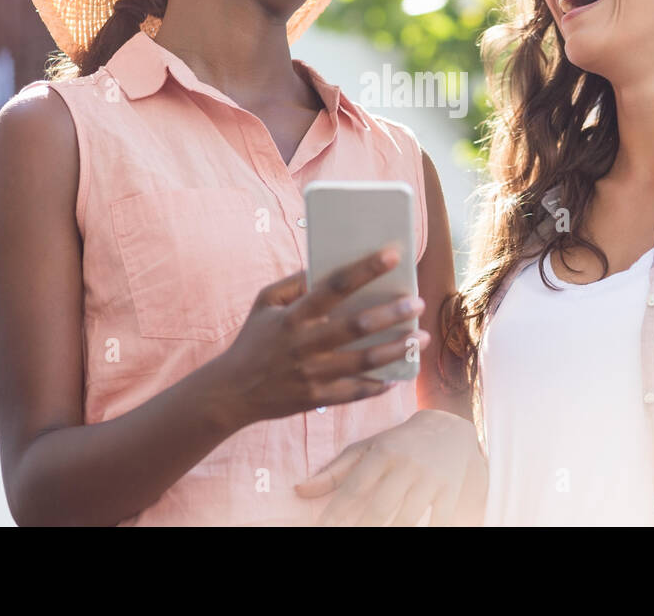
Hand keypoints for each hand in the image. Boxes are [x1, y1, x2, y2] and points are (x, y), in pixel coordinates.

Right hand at [214, 245, 429, 424]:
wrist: (231, 392)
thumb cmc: (253, 340)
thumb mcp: (264, 303)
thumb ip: (293, 282)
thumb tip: (324, 266)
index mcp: (292, 317)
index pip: (334, 287)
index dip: (365, 269)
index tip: (393, 254)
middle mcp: (304, 345)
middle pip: (356, 326)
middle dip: (391, 313)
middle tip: (417, 302)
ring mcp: (311, 375)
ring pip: (363, 362)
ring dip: (396, 349)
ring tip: (422, 337)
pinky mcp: (316, 398)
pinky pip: (355, 393)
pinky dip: (379, 385)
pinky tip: (399, 375)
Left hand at [295, 408, 486, 525]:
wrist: (448, 426)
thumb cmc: (397, 443)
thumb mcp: (365, 449)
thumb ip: (333, 472)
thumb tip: (298, 491)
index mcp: (382, 452)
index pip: (353, 489)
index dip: (334, 515)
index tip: (321, 530)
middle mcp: (406, 464)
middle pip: (379, 508)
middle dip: (362, 529)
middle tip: (347, 538)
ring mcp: (430, 478)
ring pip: (407, 519)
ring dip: (392, 533)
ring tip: (375, 538)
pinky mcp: (450, 490)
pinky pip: (439, 520)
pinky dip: (429, 530)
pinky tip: (415, 535)